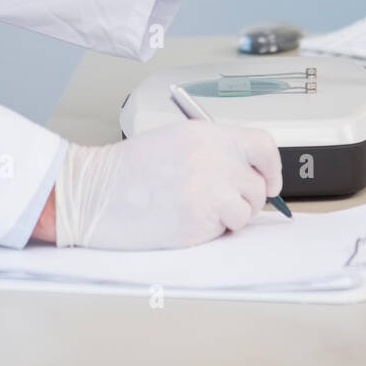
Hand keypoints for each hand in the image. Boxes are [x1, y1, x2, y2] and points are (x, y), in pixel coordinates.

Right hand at [54, 121, 282, 250]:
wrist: (93, 192)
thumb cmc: (128, 170)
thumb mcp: (175, 142)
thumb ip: (213, 151)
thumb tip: (247, 173)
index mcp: (207, 134)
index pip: (263, 146)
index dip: (272, 168)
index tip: (269, 182)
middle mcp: (213, 158)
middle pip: (258, 185)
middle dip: (246, 199)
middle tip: (221, 203)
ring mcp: (208, 190)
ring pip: (246, 211)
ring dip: (229, 217)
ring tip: (196, 210)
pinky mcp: (199, 220)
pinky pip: (226, 230)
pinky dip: (212, 231)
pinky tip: (186, 220)